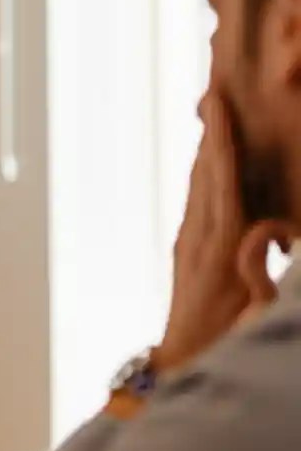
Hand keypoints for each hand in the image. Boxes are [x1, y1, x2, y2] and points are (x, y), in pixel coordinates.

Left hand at [156, 93, 293, 369]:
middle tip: (213, 87)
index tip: (217, 106)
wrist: (184, 363)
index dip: (221, 141)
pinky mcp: (186, 249)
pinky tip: (207, 159)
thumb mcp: (253, 311)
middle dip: (211, 130)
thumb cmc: (226, 342)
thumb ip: (260, 269)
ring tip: (211, 110)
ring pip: (198, 182)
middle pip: (206, 171)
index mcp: (219, 246)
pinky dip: (203, 173)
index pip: (221, 181)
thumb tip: (266, 229)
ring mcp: (189, 240)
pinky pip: (197, 201)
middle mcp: (199, 236)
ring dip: (205, 146)